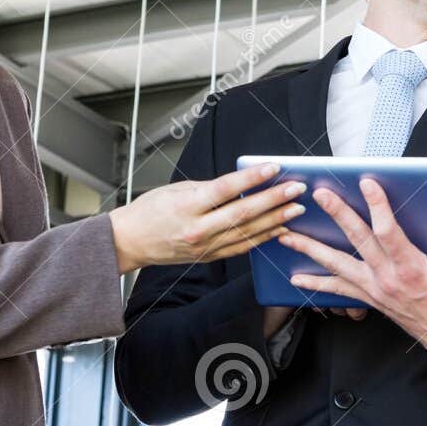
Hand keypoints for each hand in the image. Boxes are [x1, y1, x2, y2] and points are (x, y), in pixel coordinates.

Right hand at [109, 163, 306, 271]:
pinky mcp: (209, 256)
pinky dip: (263, 237)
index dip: (251, 179)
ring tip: (296, 208)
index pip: (225, 189)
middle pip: (242, 213)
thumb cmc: (149, 211)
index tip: (273, 169)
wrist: (130, 242)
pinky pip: (241, 247)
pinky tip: (279, 228)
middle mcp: (197, 229)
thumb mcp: (175, 189)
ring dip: (275, 220)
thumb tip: (240, 184)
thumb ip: (209, 188)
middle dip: (273, 200)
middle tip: (296, 189)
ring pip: (247, 233)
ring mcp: (204, 246)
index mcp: (186, 206)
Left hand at [276, 179, 426, 358]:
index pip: (388, 232)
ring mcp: (375, 290)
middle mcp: (388, 278)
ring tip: (287, 236)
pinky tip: (297, 278)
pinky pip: (339, 291)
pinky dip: (317, 284)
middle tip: (319, 196)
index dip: (377, 206)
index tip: (367, 183)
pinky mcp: (371, 300)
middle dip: (337, 215)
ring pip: (338, 266)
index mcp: (411, 268)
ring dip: (311, 250)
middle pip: (357, 241)